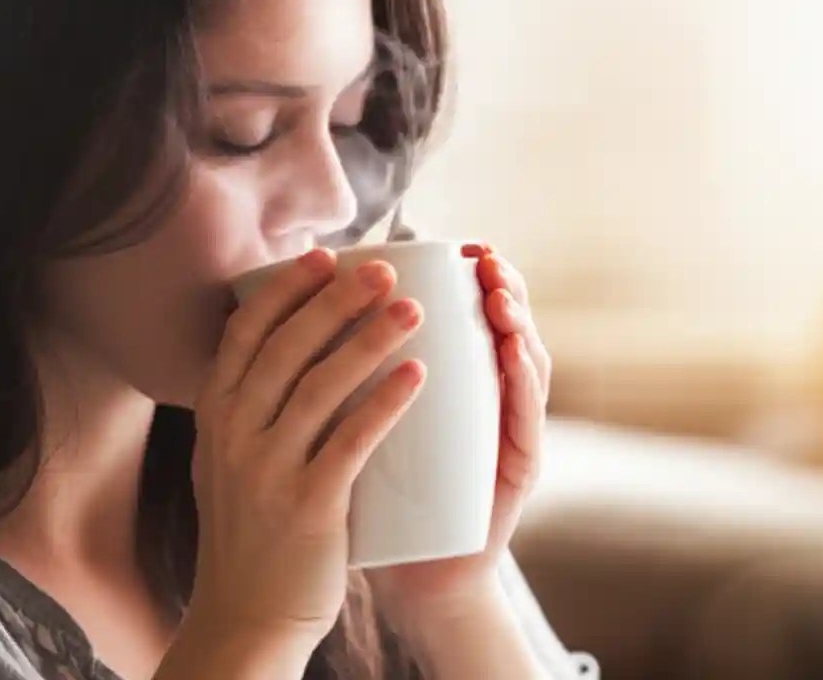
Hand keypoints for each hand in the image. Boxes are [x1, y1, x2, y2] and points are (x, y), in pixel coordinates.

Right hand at [182, 248, 426, 652]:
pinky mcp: (307, 506)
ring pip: (319, 387)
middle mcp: (233, 435)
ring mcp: (266, 470)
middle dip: (336, 301)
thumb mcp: (233, 459)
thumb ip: (254, 406)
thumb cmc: (257, 529)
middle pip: (285, 348)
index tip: (325, 256)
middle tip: (386, 269)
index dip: (285, 290)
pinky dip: (384, 404)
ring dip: (370, 341)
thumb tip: (296, 342)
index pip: (244, 334)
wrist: (250, 614)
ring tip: (415, 309)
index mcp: (215, 416)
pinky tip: (418, 376)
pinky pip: (349, 442)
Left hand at [368, 243, 550, 627]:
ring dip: (518, 324)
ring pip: (527, 366)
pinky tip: (513, 355)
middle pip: (508, 330)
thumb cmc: (381, 499)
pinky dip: (523, 383)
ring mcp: (509, 436)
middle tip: (483, 257)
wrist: (410, 577)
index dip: (470, 278)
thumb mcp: (363, 426)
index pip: (473, 319)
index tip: (455, 244)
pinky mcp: (517, 473)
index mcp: (459, 387)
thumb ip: (350, 379)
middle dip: (502, 286)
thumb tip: (296, 318)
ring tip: (498, 294)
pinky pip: (527, 420)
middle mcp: (492, 404)